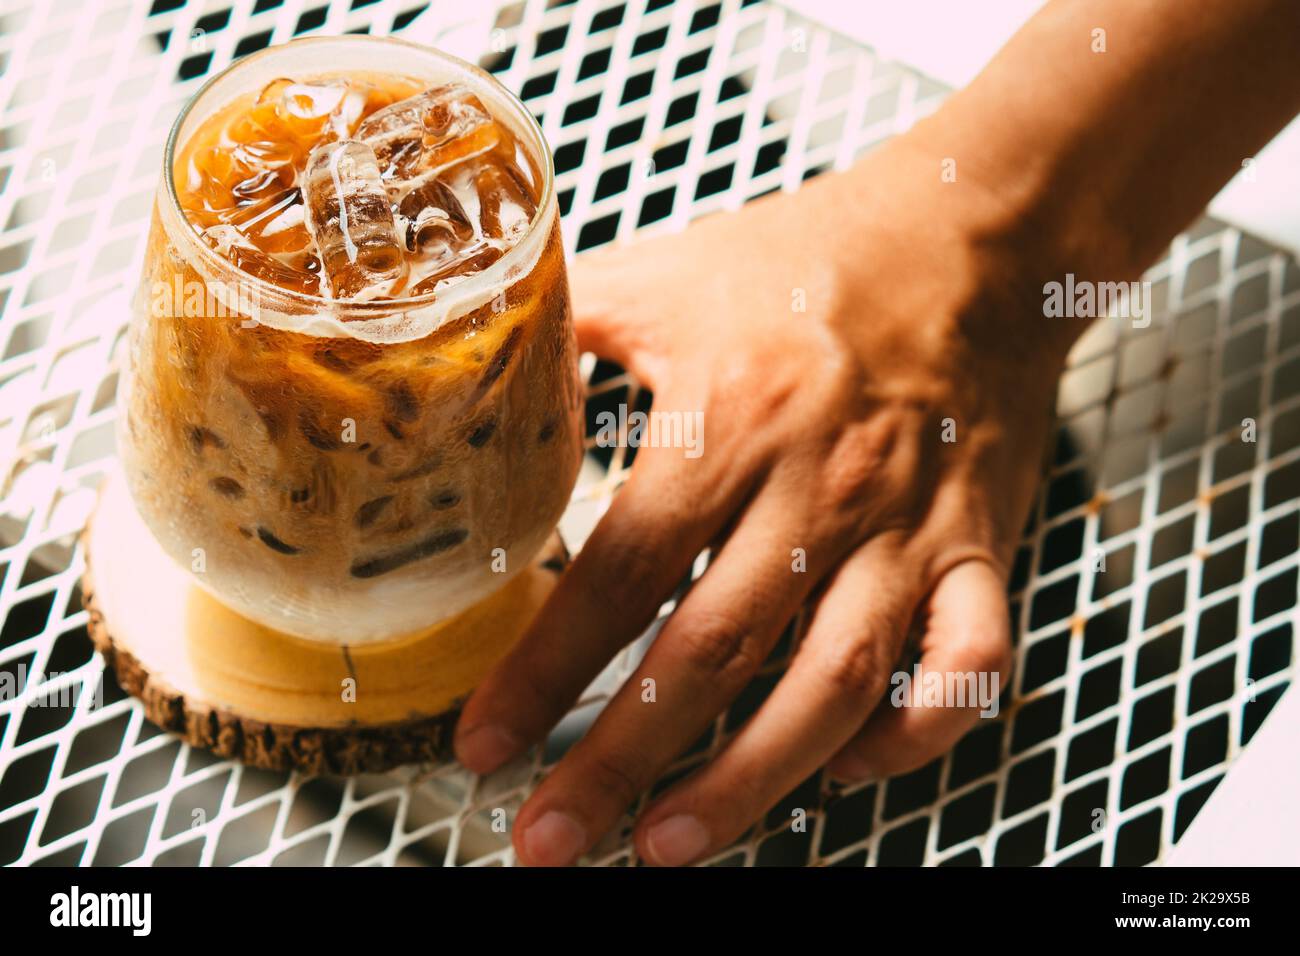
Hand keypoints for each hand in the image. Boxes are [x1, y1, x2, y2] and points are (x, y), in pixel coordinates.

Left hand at [454, 133, 1068, 865]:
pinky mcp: (982, 546)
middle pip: (713, 650)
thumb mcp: (666, 275)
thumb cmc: (810, 261)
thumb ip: (560, 332)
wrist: (969, 239)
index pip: (621, 569)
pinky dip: (910, 733)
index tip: (483, 747)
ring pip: (835, 682)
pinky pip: (966, 665)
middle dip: (620, 760)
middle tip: (551, 843)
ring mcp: (910, 526)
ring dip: (750, 778)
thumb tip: (464, 388)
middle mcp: (820, 486)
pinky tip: (843, 767)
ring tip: (667, 844)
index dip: (544, 670)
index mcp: (730, 417)